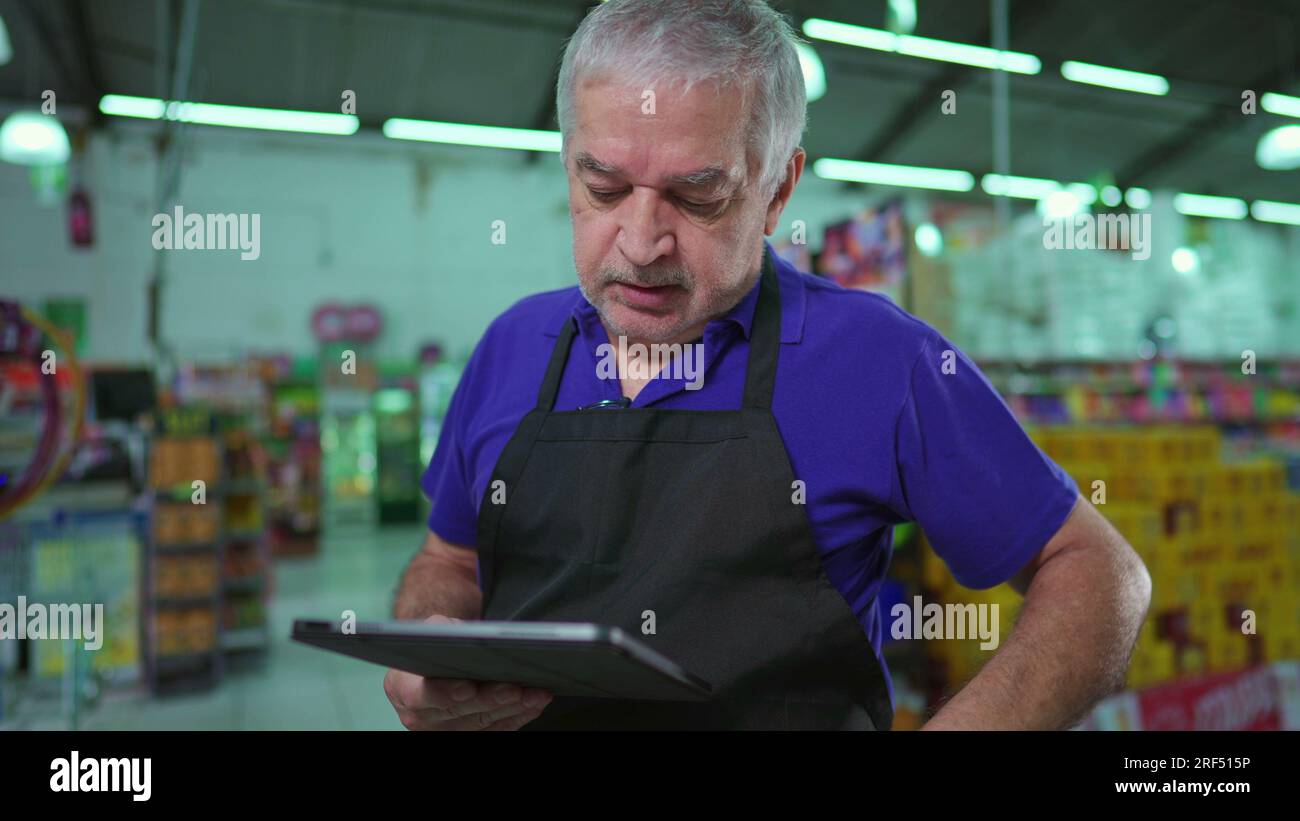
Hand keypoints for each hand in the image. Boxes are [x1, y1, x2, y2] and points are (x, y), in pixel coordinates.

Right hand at [382, 616, 553, 730]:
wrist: (439, 661)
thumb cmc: (438, 643)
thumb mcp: (432, 629)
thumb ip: (441, 631)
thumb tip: (463, 637)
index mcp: (403, 688)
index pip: (421, 695)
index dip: (444, 693)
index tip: (467, 687)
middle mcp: (420, 716)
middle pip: (458, 713)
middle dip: (489, 700)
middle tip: (514, 687)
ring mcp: (444, 730)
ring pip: (481, 724)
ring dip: (511, 710)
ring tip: (535, 693)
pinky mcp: (467, 735)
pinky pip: (495, 730)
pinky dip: (518, 716)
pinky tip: (535, 702)